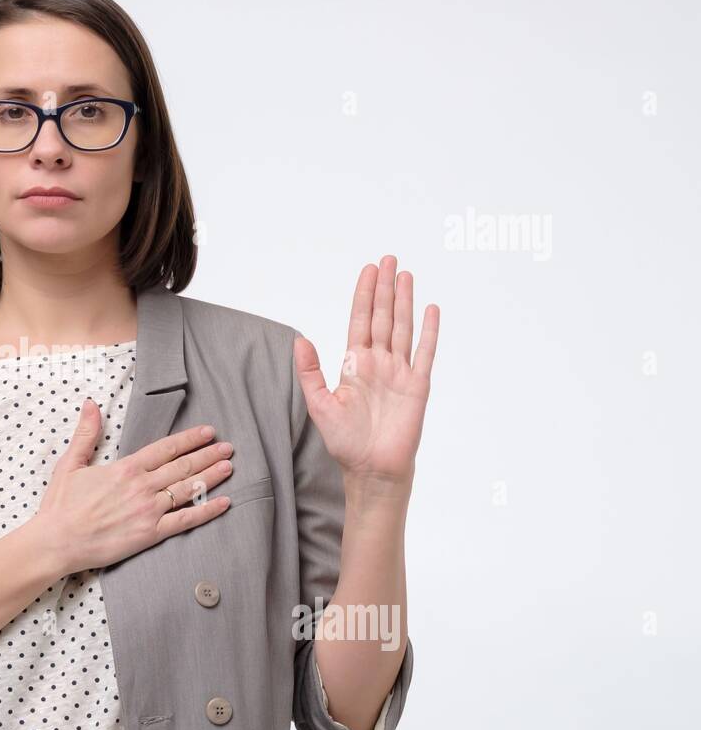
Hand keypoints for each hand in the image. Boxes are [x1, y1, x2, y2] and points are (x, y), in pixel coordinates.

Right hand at [30, 399, 235, 578]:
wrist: (57, 542)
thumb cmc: (61, 505)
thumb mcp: (70, 464)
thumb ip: (86, 433)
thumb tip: (90, 404)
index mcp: (125, 468)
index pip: (165, 448)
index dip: (190, 439)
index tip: (208, 432)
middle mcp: (142, 486)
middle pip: (183, 466)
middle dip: (208, 455)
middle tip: (228, 448)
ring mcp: (148, 511)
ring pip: (188, 489)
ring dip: (211, 477)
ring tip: (229, 467)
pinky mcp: (150, 534)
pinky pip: (185, 520)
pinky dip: (206, 511)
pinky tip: (224, 503)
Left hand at [293, 255, 439, 488]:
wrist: (371, 469)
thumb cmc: (345, 442)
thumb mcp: (319, 405)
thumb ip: (310, 372)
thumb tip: (299, 340)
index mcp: (355, 365)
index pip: (360, 321)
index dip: (364, 295)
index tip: (369, 271)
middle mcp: (378, 363)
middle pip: (382, 317)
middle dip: (385, 289)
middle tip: (389, 259)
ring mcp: (399, 373)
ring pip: (402, 328)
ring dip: (405, 302)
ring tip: (406, 275)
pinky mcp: (417, 386)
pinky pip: (424, 353)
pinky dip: (429, 331)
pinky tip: (430, 310)